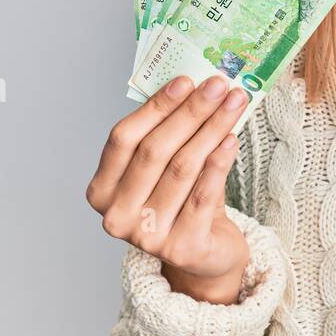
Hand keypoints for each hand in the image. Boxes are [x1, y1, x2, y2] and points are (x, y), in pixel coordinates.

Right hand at [86, 74, 250, 303]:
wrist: (206, 254)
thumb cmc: (182, 202)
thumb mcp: (165, 169)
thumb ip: (169, 135)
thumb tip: (193, 86)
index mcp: (102, 191)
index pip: (123, 139)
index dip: (154, 107)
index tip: (185, 80)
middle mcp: (117, 215)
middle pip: (155, 151)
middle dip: (190, 112)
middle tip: (217, 85)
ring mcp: (147, 236)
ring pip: (182, 168)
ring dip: (211, 129)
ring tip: (233, 104)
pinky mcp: (182, 248)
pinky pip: (203, 195)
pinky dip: (219, 162)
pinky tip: (231, 139)